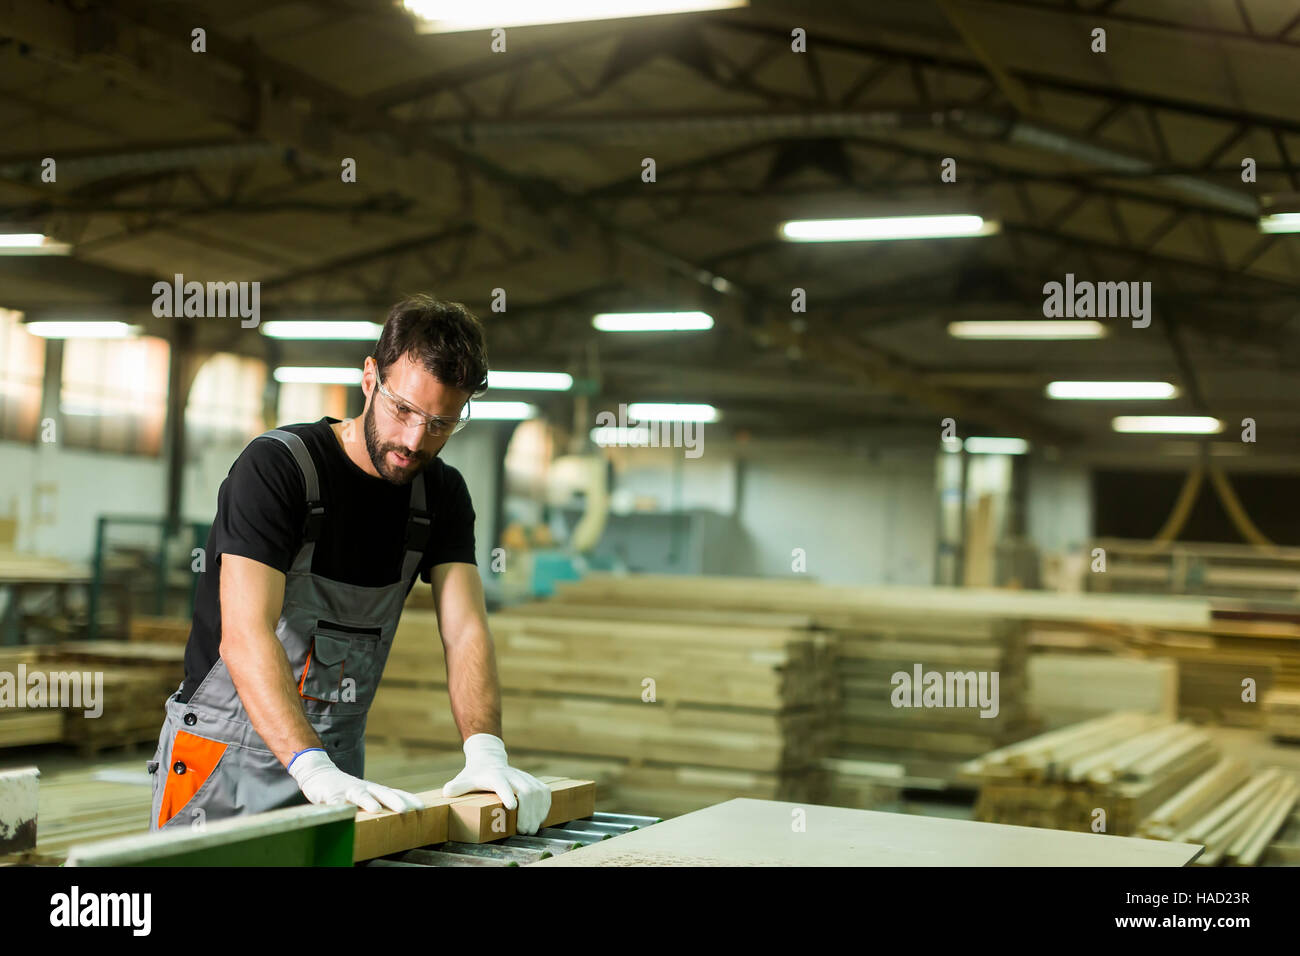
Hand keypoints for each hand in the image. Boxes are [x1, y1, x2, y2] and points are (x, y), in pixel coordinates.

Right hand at [288, 749, 424, 813]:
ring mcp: (347, 790)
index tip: (422, 807)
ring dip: (368, 801)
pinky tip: (344, 812)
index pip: (395, 793)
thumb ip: (379, 801)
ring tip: (376, 809)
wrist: (318, 774)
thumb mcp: (366, 794)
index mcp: (374, 789)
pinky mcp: (331, 795)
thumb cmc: (347, 788)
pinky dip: (340, 806)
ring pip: (360, 795)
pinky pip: (336, 801)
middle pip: (382, 792)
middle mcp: (364, 788)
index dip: (409, 799)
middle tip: (406, 810)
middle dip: (395, 801)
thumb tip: (403, 811)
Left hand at [442, 734, 551, 833]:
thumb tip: (447, 792)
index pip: (502, 784)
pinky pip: (545, 792)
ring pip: (538, 792)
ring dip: (538, 812)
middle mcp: (512, 775)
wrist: (489, 759)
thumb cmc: (476, 774)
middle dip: (528, 812)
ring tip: (532, 828)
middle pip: (526, 790)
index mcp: (495, 776)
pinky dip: (545, 806)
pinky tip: (541, 818)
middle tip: (524, 830)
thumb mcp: (465, 779)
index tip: (511, 807)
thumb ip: (458, 787)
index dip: (507, 794)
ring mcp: (524, 777)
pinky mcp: (533, 781)